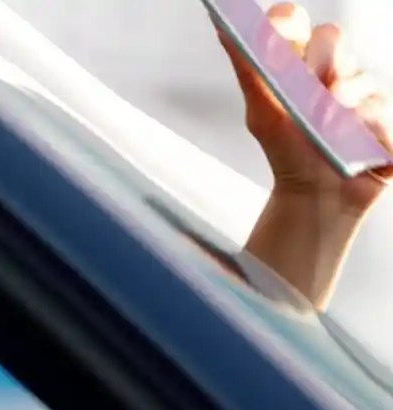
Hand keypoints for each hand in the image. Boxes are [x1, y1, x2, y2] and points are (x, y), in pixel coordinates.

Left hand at [218, 2, 392, 213]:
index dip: (285, 21)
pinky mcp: (386, 116)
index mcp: (299, 62)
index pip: (292, 22)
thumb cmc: (288, 152)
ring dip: (337, 99)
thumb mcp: (261, 112)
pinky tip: (350, 142)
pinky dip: (361, 125)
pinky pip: (379, 108)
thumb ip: (247, 69)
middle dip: (317, 58)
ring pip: (358, 74)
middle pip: (330, 36)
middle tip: (306, 85)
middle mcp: (334, 68)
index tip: (280, 32)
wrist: (316, 196)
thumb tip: (224, 29)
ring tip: (324, 125)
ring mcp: (363, 89)